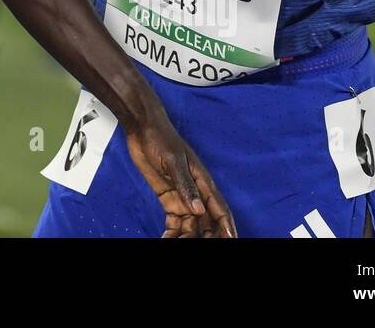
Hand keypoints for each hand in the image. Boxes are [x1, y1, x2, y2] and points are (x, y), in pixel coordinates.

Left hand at [126, 113, 236, 237]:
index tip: (232, 240)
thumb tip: (199, 210)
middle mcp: (196, 192)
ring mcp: (182, 196)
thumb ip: (186, 185)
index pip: (220, 209)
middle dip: (207, 236)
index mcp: (203, 182)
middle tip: (201, 247)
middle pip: (207, 221)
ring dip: (187, 237)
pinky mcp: (168, 198)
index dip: (227, 226)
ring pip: (191, 225)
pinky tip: (167, 239)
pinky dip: (172, 233)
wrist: (142, 129)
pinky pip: (174, 221)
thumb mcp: (173, 161)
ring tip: (178, 244)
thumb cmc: (161, 139)